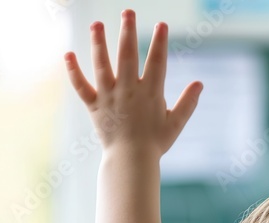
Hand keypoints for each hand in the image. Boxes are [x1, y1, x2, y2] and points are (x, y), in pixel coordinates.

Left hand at [64, 10, 201, 156]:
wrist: (131, 161)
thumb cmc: (155, 143)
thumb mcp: (175, 122)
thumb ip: (188, 102)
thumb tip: (200, 83)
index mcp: (150, 94)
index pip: (157, 62)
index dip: (160, 42)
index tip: (161, 24)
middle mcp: (128, 91)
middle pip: (127, 56)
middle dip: (128, 32)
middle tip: (128, 12)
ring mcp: (110, 97)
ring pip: (102, 65)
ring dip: (98, 43)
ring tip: (96, 24)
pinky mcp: (94, 106)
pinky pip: (81, 86)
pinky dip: (73, 71)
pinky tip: (68, 54)